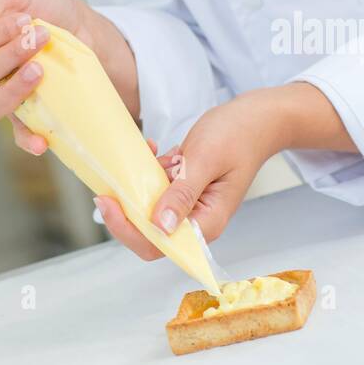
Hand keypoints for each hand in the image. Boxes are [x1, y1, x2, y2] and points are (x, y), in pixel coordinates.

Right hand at [0, 0, 110, 154]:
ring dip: (14, 89)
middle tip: (39, 36)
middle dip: (9, 54)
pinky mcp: (27, 115)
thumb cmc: (49, 10)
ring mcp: (2, 96)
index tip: (23, 18)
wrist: (87, 28)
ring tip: (39, 70)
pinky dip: (28, 138)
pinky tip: (42, 138)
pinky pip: (18, 135)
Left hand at [94, 89, 291, 256]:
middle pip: (149, 232)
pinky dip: (153, 172)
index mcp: (207, 222)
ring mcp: (191, 206)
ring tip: (159, 156)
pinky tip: (160, 152)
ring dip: (144, 184)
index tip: (108, 203)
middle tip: (116, 181)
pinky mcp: (186, 191)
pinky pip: (159, 190)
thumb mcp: (205, 160)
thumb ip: (182, 194)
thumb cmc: (237, 136)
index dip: (129, 231)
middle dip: (130, 206)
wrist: (255, 119)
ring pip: (151, 208)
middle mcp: (197, 220)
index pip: (159, 245)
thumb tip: (159, 226)